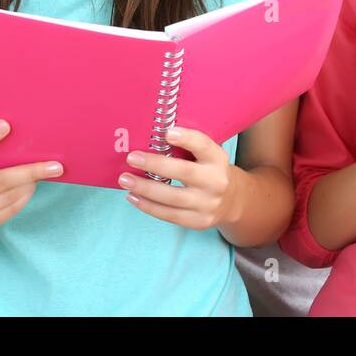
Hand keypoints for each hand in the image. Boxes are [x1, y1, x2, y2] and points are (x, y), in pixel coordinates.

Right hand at [0, 119, 61, 250]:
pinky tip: (29, 188)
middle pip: (1, 180)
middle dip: (32, 172)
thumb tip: (5, 134)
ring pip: (10, 197)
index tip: (5, 125)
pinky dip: (22, 198)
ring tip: (45, 174)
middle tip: (56, 166)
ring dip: (31, 184)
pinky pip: (8, 211)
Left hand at [119, 126, 240, 230]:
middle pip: (184, 172)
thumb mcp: (206, 155)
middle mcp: (216, 182)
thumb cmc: (208, 170)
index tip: (167, 133)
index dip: (187, 139)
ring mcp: (208, 204)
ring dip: (145, 188)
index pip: (204, 146)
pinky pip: (169, 215)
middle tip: (132, 157)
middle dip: (155, 164)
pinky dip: (148, 206)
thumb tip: (150, 137)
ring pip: (173, 197)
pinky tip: (133, 197)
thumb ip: (187, 147)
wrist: (231, 201)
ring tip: (125, 180)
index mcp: (218, 159)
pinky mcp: (199, 221)